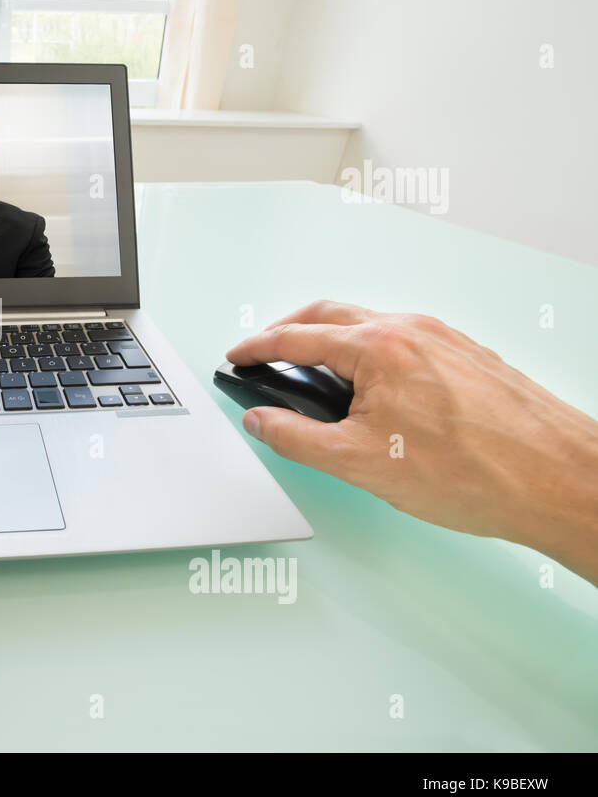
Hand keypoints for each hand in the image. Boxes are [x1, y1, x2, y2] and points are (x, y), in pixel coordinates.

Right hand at [226, 300, 597, 581]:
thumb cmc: (475, 473)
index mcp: (379, 347)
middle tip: (264, 352)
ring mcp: (445, 340)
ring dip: (333, 342)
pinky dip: (370, 354)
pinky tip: (373, 389)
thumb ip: (296, 439)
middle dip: (290, 331)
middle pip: (332, 317)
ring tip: (315, 376)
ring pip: (371, 327)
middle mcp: (412, 331)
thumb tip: (261, 421)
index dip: (257, 348)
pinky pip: (404, 342)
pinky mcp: (468, 358)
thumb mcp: (359, 464)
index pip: (298, 339)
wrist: (558, 480)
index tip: (237, 356)